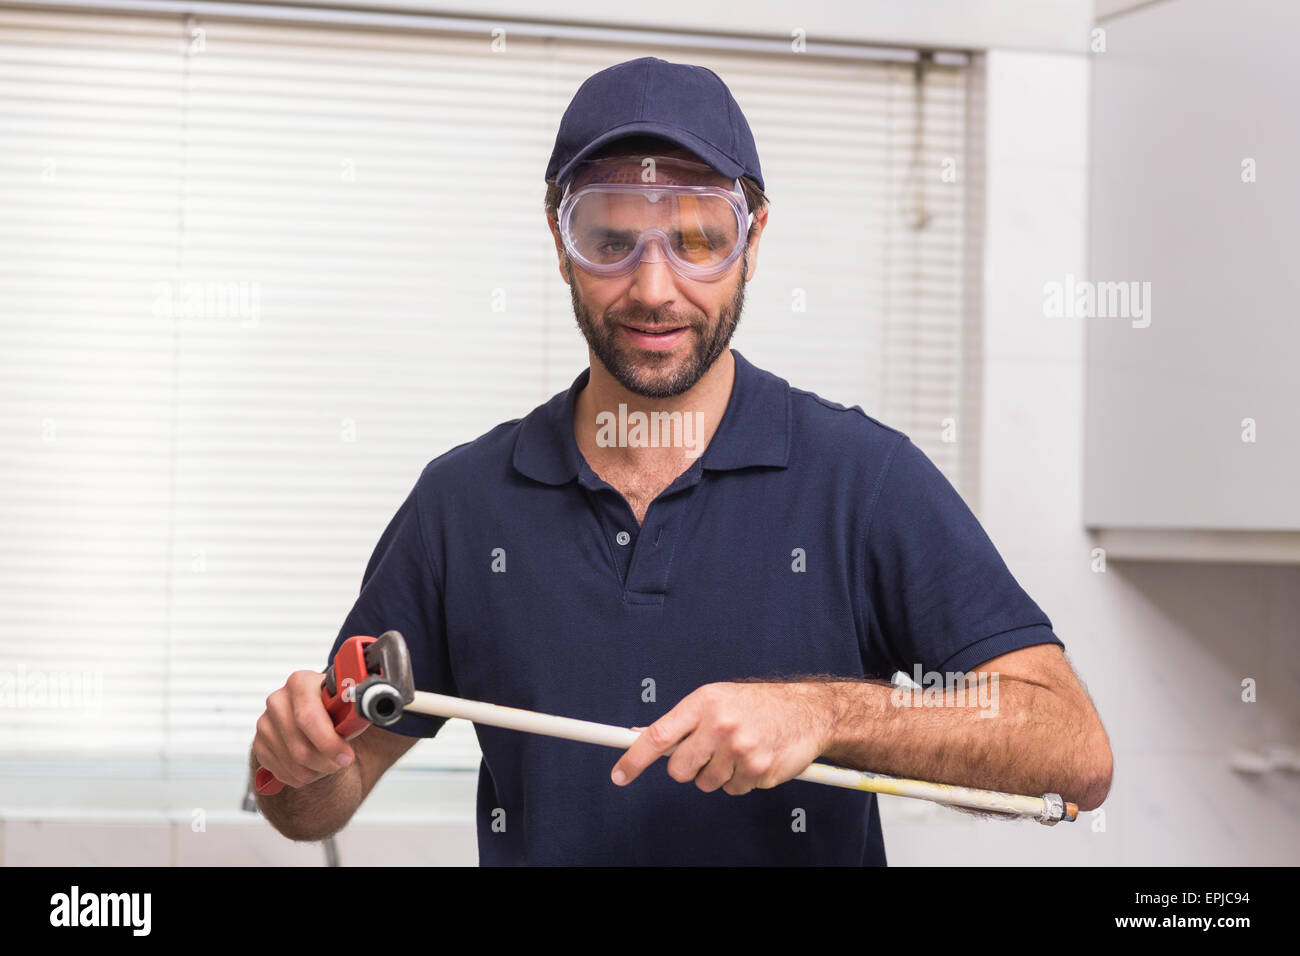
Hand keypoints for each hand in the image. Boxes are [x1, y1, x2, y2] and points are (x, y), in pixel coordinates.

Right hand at [253, 670, 358, 790]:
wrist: (317, 713)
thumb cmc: (335, 708)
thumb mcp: (347, 705)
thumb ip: (352, 711)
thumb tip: (365, 712)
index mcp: (300, 682)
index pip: (308, 717)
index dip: (329, 742)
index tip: (347, 757)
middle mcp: (278, 700)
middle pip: (299, 747)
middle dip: (325, 762)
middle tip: (341, 763)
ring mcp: (265, 722)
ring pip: (292, 763)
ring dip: (315, 772)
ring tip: (329, 764)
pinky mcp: (259, 743)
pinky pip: (280, 771)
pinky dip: (301, 777)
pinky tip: (313, 767)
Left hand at [611, 682, 836, 795]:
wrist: (807, 711)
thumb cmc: (756, 704)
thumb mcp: (717, 699)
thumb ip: (683, 721)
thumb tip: (640, 736)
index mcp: (704, 702)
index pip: (659, 736)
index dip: (634, 759)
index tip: (620, 775)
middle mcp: (720, 725)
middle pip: (679, 770)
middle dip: (689, 768)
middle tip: (708, 752)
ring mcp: (740, 750)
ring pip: (706, 783)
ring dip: (718, 773)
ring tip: (739, 750)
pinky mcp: (759, 771)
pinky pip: (733, 790)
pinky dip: (741, 780)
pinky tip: (755, 758)